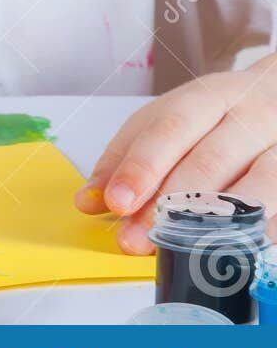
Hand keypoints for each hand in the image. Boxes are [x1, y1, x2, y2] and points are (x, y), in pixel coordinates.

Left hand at [75, 54, 276, 251]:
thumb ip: (125, 158)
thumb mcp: (164, 121)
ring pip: (258, 182)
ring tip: (186, 249)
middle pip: (209, 160)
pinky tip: (246, 245)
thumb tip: (89, 200)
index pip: (170, 130)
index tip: (117, 203)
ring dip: (217, 222)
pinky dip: (268, 225)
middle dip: (169, 205)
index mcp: (207, 97)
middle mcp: (250, 116)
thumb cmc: (214, 116)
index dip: (142, 168)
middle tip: (138, 241)